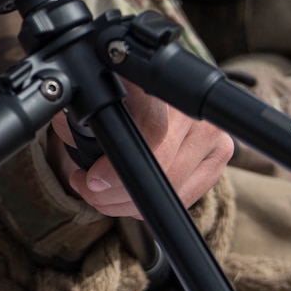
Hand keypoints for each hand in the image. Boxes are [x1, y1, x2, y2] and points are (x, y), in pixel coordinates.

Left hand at [46, 80, 233, 218]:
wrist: (149, 93)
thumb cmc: (115, 98)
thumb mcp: (88, 102)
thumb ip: (78, 117)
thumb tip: (71, 138)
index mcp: (156, 87)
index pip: (150, 129)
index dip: (118, 166)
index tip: (92, 180)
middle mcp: (191, 106)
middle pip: (161, 169)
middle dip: (114, 193)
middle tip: (88, 189)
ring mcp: (211, 129)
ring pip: (173, 188)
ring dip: (129, 203)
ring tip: (102, 194)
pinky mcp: (220, 153)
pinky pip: (186, 195)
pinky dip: (151, 203)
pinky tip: (129, 194)